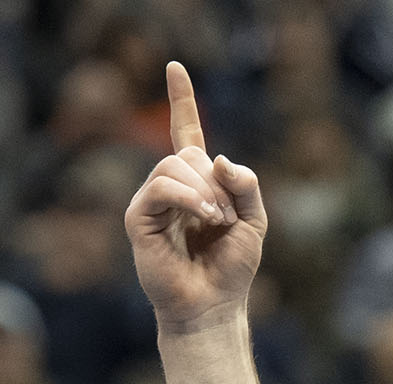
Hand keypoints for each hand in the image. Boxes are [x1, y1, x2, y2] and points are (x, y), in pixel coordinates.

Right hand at [125, 63, 266, 331]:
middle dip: (215, 180)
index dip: (181, 101)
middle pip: (187, 152)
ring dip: (204, 191)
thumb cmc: (231, 269)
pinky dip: (188, 197)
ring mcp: (151, 201)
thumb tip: (220, 158)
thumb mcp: (254, 222)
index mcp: (197, 184)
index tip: (175, 67)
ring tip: (215, 221)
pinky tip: (203, 217)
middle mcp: (170, 188)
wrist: (214, 305)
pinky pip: (161, 186)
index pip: (186, 134)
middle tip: (226, 216)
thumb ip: (247, 186)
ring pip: (173, 165)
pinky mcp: (138, 218)